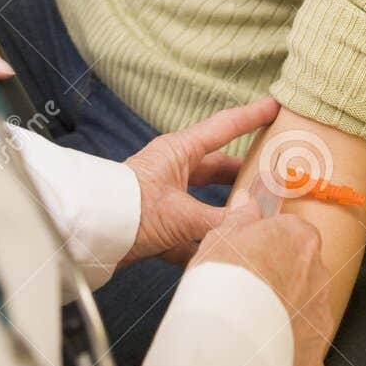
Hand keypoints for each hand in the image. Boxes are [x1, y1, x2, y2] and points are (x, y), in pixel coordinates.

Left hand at [120, 95, 278, 266]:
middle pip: (218, 169)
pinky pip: (187, 234)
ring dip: (225, 215)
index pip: (224, 128)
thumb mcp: (180, 215)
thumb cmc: (129, 210)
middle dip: (245, 176)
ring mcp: (165, 196)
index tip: (276, 106)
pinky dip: (202, 246)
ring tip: (255, 222)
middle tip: (275, 179)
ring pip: (205, 203)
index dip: (252, 117)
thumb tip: (253, 224)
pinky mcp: (155, 223)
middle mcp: (174, 169)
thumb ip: (220, 221)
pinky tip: (219, 259)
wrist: (89, 234)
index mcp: (179, 151)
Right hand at [189, 197, 334, 365]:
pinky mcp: (317, 351)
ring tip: (252, 325)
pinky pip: (305, 345)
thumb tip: (249, 202)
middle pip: (304, 270)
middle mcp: (319, 272)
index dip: (271, 245)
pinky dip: (288, 347)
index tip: (252, 256)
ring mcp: (321, 313)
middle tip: (249, 292)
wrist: (230, 338)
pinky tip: (262, 350)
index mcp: (299, 238)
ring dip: (287, 312)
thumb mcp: (221, 237)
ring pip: (307, 308)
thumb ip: (241, 218)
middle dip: (282, 279)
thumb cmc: (223, 279)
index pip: (293, 233)